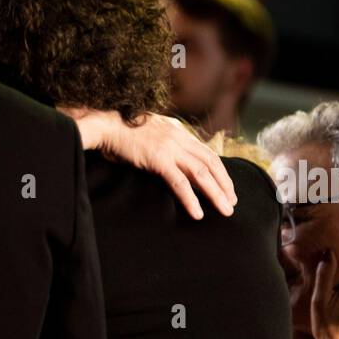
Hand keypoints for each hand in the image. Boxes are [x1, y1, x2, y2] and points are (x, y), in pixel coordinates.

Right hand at [59, 107, 236, 219]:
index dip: (221, 172)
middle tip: (232, 203)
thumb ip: (167, 142)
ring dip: (216, 194)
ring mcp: (170, 148)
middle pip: (211, 164)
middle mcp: (179, 138)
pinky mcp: (158, 159)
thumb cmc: (124, 131)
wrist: (106, 125)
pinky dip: (191, 199)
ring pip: (201, 174)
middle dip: (225, 185)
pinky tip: (197, 213)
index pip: (208, 153)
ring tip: (225, 210)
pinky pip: (179, 183)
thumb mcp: (153, 131)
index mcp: (180, 132)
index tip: (228, 188)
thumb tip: (176, 159)